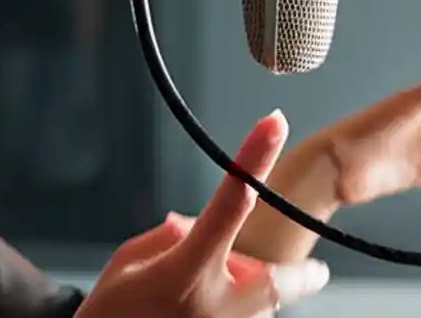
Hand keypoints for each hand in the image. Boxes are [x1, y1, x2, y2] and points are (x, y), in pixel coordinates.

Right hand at [75, 110, 330, 317]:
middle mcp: (215, 306)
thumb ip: (167, 237)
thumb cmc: (108, 316)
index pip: (229, 204)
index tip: (273, 123)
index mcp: (186, 272)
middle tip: (312, 270)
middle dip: (300, 275)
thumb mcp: (126, 263)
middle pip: (281, 280)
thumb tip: (193, 227)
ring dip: (251, 298)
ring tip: (201, 302)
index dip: (252, 160)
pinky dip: (236, 312)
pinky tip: (198, 312)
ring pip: (264, 308)